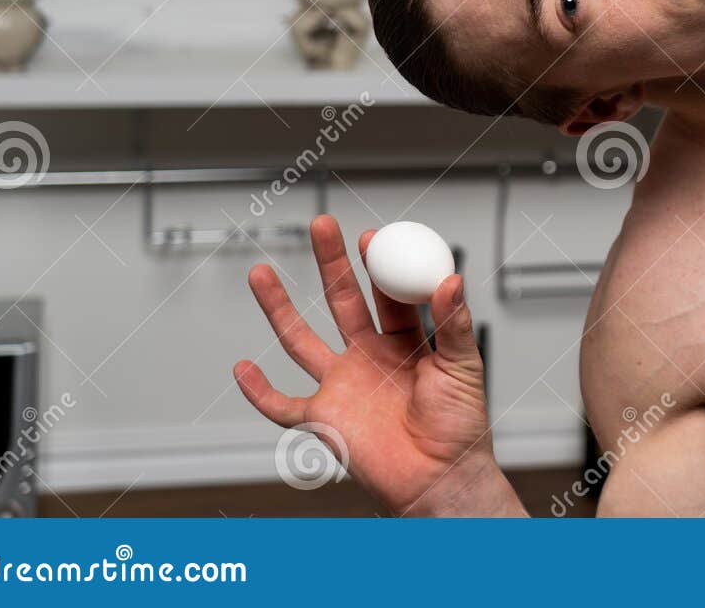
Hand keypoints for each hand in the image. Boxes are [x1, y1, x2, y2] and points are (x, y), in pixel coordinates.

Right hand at [234, 216, 520, 515]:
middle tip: (321, 226)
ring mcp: (343, 387)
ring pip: (301, 340)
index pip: (387, 293)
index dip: (377, 264)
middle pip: (342, 301)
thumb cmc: (461, 427)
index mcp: (405, 342)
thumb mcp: (463, 365)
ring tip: (260, 272)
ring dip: (279, 308)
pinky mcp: (324, 420)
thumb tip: (452, 278)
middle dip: (329, 264)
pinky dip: (258, 391)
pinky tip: (241, 368)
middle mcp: (370, 359)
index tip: (371, 235)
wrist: (440, 479)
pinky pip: (281, 406)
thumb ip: (454, 323)